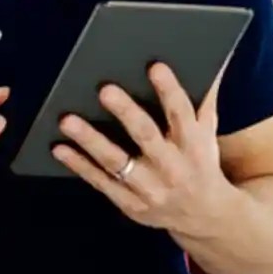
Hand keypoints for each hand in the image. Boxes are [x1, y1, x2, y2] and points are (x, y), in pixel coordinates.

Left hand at [52, 63, 232, 237]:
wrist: (206, 215)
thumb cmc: (200, 160)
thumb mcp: (207, 130)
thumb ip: (204, 97)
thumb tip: (212, 58)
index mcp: (193, 144)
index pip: (182, 113)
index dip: (169, 90)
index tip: (154, 66)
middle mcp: (173, 168)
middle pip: (147, 136)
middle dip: (127, 113)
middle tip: (104, 88)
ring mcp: (151, 189)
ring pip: (118, 163)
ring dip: (91, 141)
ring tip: (67, 120)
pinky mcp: (131, 204)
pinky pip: (101, 182)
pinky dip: (79, 165)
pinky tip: (60, 148)